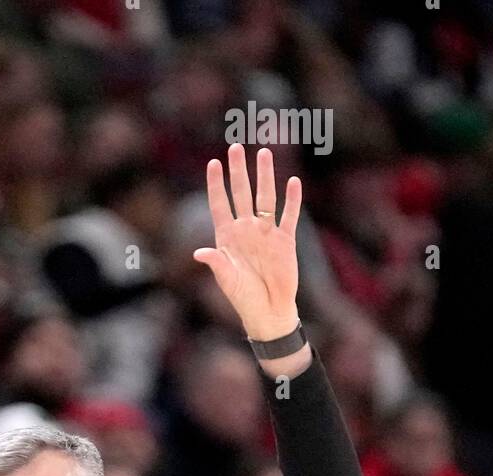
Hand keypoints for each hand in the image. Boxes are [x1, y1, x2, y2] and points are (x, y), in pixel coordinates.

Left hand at [193, 144, 301, 340]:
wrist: (268, 311)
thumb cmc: (243, 298)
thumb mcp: (227, 280)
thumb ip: (216, 263)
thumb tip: (199, 253)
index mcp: (227, 237)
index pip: (220, 205)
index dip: (215, 185)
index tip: (212, 164)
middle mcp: (246, 230)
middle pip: (242, 194)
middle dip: (238, 172)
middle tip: (235, 148)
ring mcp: (266, 233)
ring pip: (265, 198)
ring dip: (264, 177)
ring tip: (263, 153)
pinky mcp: (285, 240)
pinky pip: (289, 215)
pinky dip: (292, 200)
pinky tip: (293, 182)